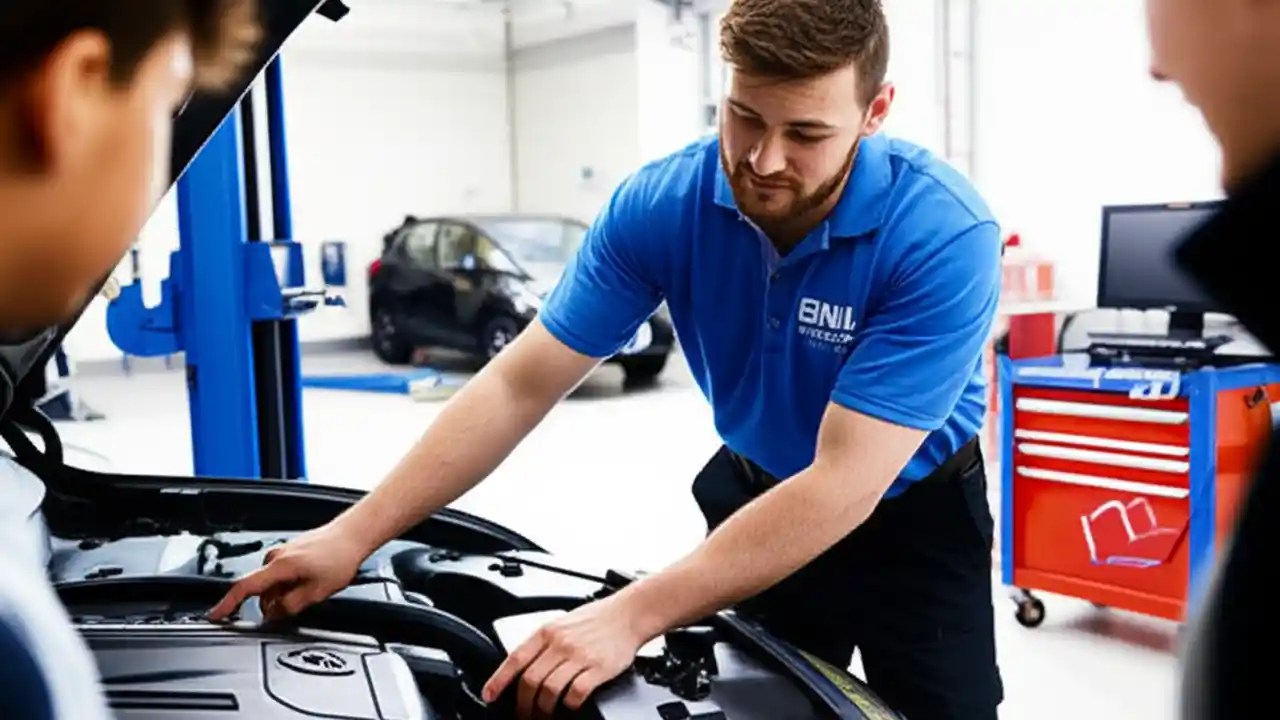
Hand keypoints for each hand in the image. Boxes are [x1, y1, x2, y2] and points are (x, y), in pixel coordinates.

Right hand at [206, 524, 367, 621]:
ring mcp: (283, 552)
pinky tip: (312, 581)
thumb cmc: (340, 558)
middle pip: (261, 590)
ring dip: (285, 593)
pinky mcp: (291, 551)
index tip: (215, 616)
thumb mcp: (317, 592)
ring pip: (273, 583)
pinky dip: (290, 583)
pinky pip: (282, 574)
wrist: (354, 534)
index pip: (245, 588)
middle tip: (300, 605)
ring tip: (313, 589)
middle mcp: (276, 556)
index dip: (227, 604)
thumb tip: (274, 614)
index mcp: (279, 566)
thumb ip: (290, 606)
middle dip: (274, 604)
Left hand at [481, 595, 652, 717]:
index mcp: (547, 631)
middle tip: (524, 714)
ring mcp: (579, 656)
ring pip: (549, 690)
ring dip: (544, 708)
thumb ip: (543, 644)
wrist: (629, 613)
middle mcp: (560, 643)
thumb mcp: (562, 623)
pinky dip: (570, 704)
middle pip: (530, 680)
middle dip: (523, 704)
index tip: (489, 695)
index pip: (516, 658)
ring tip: (545, 714)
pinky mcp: (598, 668)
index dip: (499, 680)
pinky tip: (570, 704)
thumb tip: (521, 668)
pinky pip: (576, 693)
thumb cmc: (596, 619)